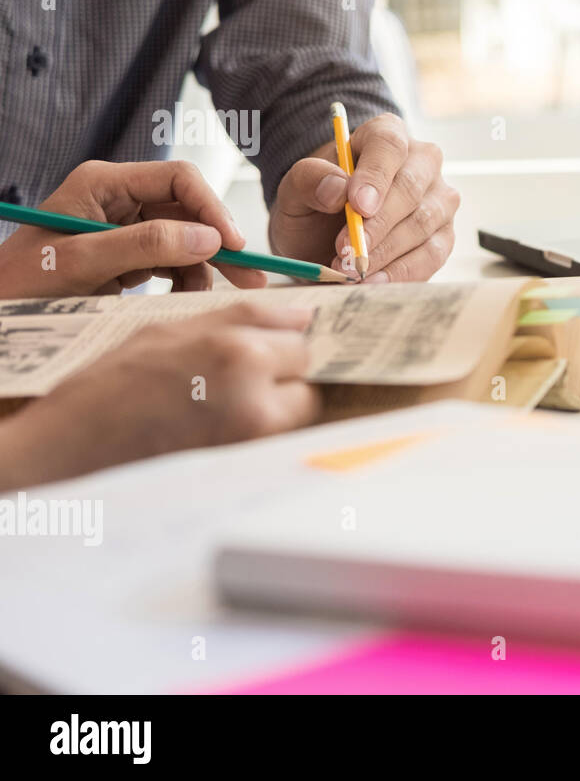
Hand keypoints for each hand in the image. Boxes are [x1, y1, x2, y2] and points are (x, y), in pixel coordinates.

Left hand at [0, 160, 265, 298]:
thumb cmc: (19, 284)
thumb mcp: (79, 263)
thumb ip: (144, 246)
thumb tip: (208, 238)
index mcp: (103, 183)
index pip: (178, 179)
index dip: (211, 208)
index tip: (232, 244)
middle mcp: (118, 200)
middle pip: (188, 210)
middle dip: (219, 243)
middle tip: (250, 276)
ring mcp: (124, 229)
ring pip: (186, 240)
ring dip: (204, 269)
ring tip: (212, 300)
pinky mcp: (128, 257)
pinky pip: (173, 264)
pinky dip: (185, 283)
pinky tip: (184, 302)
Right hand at [0, 302, 320, 490]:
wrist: (74, 448)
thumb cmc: (113, 385)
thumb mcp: (171, 329)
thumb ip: (241, 319)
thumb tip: (300, 315)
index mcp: (235, 353)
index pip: (298, 335)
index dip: (283, 335)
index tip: (272, 338)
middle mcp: (254, 395)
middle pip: (305, 373)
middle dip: (286, 368)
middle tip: (247, 371)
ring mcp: (252, 437)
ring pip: (298, 408)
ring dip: (280, 400)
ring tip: (230, 397)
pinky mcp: (246, 465)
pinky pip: (277, 435)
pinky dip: (265, 426)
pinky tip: (224, 420)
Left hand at [269, 113, 458, 282]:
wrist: (325, 235)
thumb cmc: (317, 204)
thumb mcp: (296, 189)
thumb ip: (309, 179)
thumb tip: (337, 189)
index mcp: (386, 135)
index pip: (389, 145)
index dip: (375, 175)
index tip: (357, 206)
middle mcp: (422, 162)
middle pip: (411, 186)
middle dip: (378, 224)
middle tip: (347, 250)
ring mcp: (439, 199)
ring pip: (423, 223)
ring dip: (385, 252)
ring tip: (351, 270)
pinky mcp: (444, 236)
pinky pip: (432, 255)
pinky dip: (401, 273)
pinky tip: (373, 281)